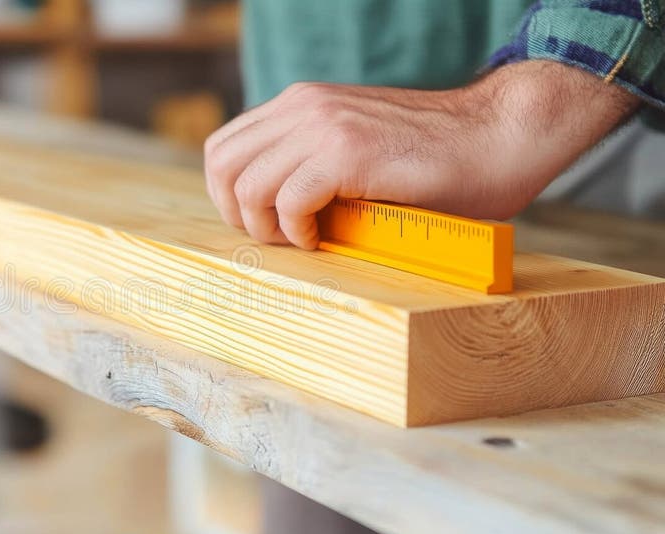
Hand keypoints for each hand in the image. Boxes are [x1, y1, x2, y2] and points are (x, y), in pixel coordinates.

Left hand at [204, 60, 638, 248]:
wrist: (501, 135)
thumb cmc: (436, 159)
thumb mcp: (356, 150)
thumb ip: (312, 163)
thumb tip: (268, 211)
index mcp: (300, 105)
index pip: (223, 148)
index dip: (229, 196)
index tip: (264, 223)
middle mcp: (303, 108)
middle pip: (221, 166)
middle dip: (238, 215)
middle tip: (280, 238)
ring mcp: (323, 126)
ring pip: (246, 186)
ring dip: (268, 228)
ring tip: (306, 240)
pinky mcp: (349, 152)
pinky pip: (289, 201)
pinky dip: (298, 231)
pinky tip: (326, 238)